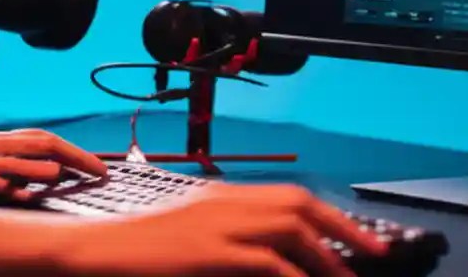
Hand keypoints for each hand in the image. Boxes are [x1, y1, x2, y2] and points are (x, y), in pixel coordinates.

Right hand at [0, 127, 106, 200]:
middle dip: (73, 156)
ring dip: (43, 167)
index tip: (94, 165)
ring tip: (68, 175)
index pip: (40, 140)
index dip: (70, 150)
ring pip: (16, 157)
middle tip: (100, 171)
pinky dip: (3, 185)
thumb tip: (17, 184)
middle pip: (40, 143)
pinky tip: (19, 194)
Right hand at [62, 183, 386, 276]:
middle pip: (299, 205)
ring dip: (324, 256)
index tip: (360, 238)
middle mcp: (225, 203)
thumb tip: (274, 258)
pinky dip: (291, 276)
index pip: (291, 197)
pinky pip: (264, 261)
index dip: (332, 216)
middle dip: (343, 229)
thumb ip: (230, 239)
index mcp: (224, 197)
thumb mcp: (190, 235)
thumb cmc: (138, 250)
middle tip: (376, 253)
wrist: (91, 251)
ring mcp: (215, 225)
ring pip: (289, 229)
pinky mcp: (205, 252)